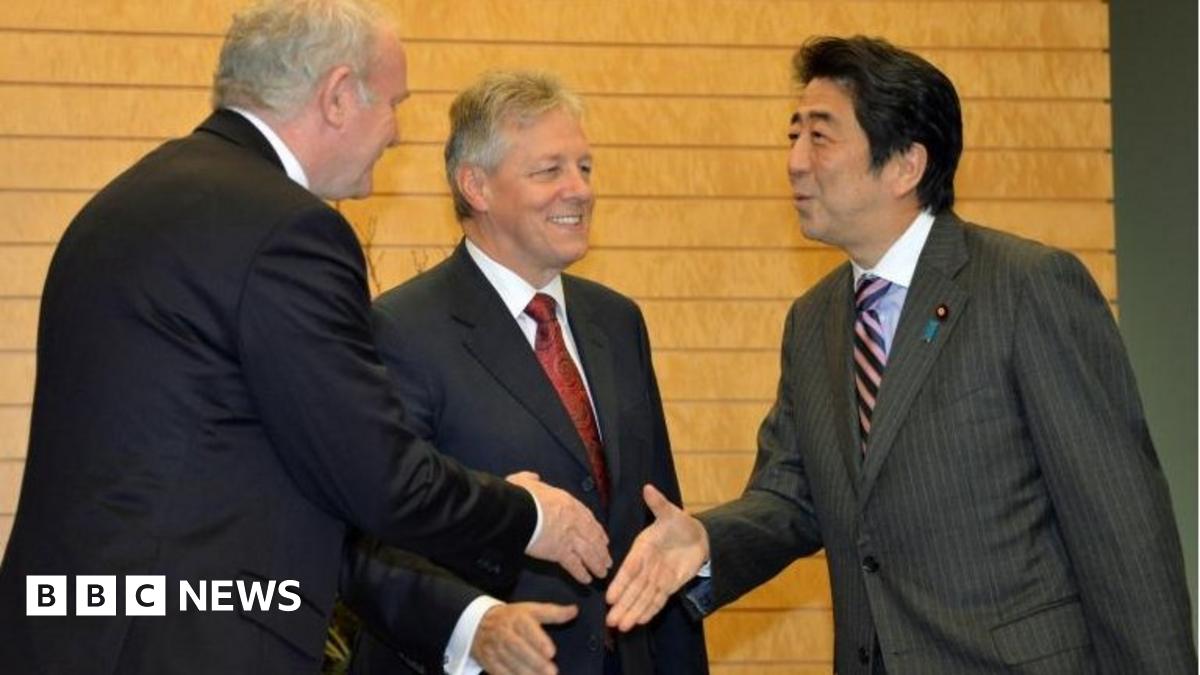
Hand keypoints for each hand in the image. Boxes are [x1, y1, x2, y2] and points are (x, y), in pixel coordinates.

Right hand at [471, 602, 577, 674]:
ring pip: (509, 661)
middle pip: (518, 647)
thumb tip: (574, 610)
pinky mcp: (488, 661)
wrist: (480, 624)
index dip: (539, 640)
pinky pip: (499, 672)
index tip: (551, 652)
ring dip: (525, 673)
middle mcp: (504, 632)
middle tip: (552, 671)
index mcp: (516, 618)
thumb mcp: (531, 610)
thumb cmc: (512, 618)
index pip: (527, 628)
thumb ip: (553, 612)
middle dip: (534, 661)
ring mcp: (494, 647)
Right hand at [508, 472, 611, 583]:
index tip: (604, 539)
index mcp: (569, 504)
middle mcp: (574, 521)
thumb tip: (534, 477)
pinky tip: (586, 580)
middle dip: (601, 551)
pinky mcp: (560, 552)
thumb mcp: (527, 481)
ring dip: (597, 564)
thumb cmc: (521, 495)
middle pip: (593, 538)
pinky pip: (574, 565)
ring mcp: (569, 537)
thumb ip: (533, 480)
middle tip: (607, 560)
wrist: (518, 510)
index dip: (598, 531)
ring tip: (602, 573)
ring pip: (588, 553)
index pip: (589, 519)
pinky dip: (581, 573)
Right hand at [605, 484, 707, 630]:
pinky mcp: (668, 586)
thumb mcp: (671, 512)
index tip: (610, 597)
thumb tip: (648, 488)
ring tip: (620, 627)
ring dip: (632, 612)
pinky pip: (657, 601)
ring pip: (642, 598)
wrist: (698, 537)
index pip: (629, 569)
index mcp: (642, 549)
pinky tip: (638, 622)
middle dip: (623, 605)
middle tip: (610, 622)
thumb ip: (659, 504)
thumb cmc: (680, 523)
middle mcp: (646, 567)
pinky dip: (649, 611)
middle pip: (633, 589)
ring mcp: (656, 578)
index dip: (620, 584)